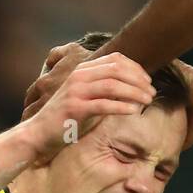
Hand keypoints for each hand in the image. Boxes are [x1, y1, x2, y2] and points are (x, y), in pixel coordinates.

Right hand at [21, 53, 154, 160]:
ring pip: (113, 85)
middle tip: (152, 91)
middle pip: (116, 70)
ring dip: (134, 92)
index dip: (136, 68)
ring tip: (148, 100)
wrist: (39, 133)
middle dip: (139, 80)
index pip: (115, 60)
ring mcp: (76, 91)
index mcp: (83, 71)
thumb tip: (133, 88)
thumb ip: (104, 90)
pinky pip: (103, 104)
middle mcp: (79, 77)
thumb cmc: (67, 118)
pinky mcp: (75, 108)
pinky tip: (134, 111)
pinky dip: (122, 106)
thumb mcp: (86, 98)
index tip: (148, 80)